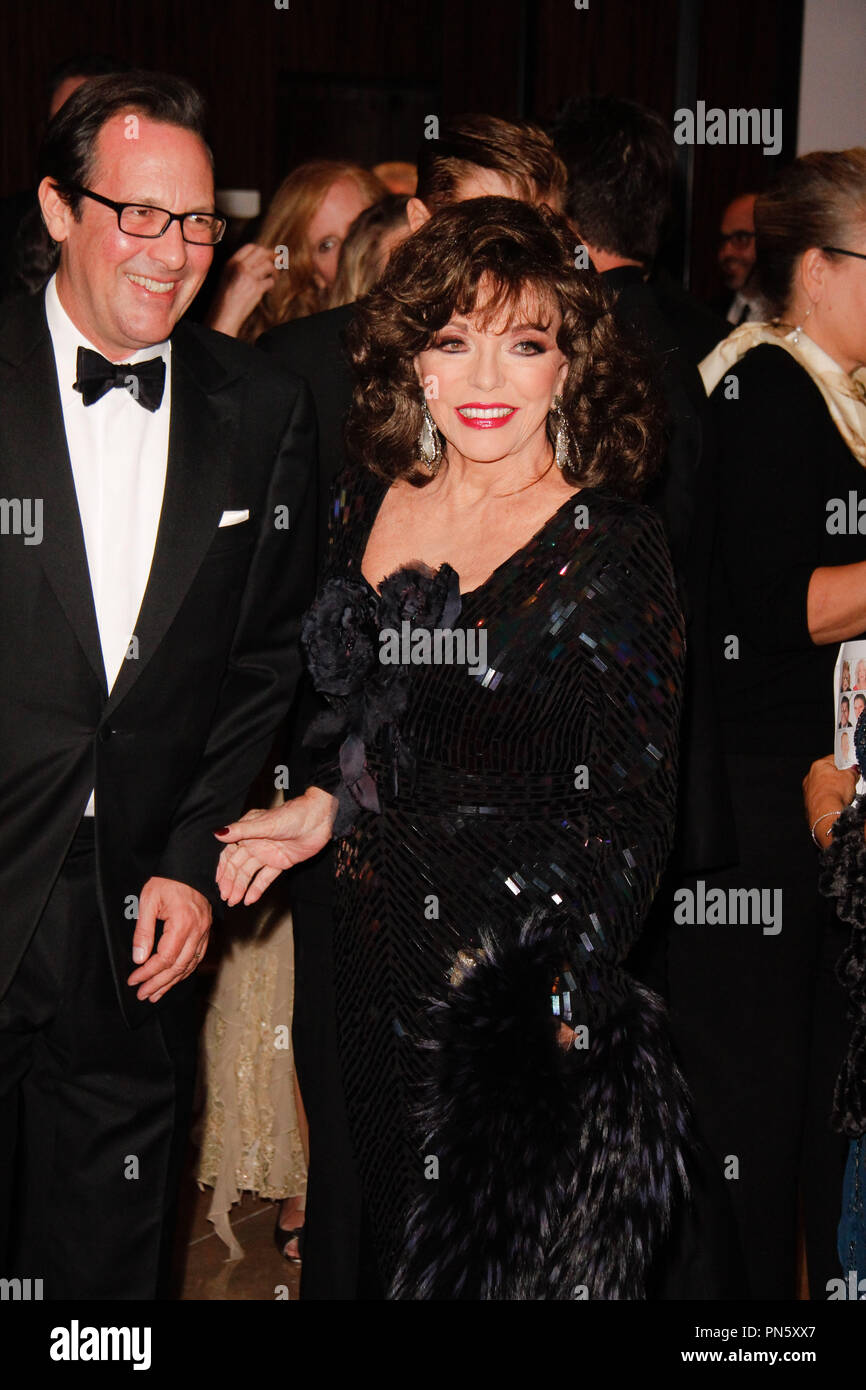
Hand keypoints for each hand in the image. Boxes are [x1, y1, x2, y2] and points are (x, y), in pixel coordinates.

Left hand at [127, 877, 212, 1001]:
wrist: (190, 867)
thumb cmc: (168, 881)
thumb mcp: (148, 901)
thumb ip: (143, 931)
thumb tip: (139, 958)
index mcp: (182, 924)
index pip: (164, 958)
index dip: (148, 973)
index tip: (133, 980)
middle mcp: (197, 931)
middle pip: (178, 967)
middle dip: (159, 983)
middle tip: (143, 994)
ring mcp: (204, 932)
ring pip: (189, 965)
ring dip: (172, 982)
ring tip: (156, 994)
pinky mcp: (206, 931)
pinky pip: (197, 957)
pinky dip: (184, 971)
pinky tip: (174, 978)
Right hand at [205, 243, 275, 336]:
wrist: (224, 314)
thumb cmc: (225, 298)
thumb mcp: (228, 276)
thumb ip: (241, 266)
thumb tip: (261, 259)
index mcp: (231, 262)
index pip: (250, 247)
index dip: (263, 250)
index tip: (269, 254)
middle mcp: (240, 266)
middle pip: (262, 252)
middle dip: (272, 256)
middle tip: (278, 262)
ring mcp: (248, 276)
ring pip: (268, 265)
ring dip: (274, 272)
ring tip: (274, 278)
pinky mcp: (256, 288)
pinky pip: (270, 281)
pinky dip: (272, 285)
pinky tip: (268, 290)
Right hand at [214, 786, 338, 906]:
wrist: (318, 820)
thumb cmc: (293, 815)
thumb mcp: (265, 823)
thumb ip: (241, 831)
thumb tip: (218, 833)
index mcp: (248, 831)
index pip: (230, 853)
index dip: (223, 869)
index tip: (218, 883)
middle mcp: (255, 843)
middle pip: (238, 866)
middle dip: (231, 882)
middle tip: (226, 897)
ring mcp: (268, 853)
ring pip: (250, 873)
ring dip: (242, 887)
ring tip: (234, 901)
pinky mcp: (281, 862)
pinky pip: (266, 877)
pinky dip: (257, 888)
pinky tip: (250, 899)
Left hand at [803, 753, 857, 848]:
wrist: (827, 812)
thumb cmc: (835, 793)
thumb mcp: (850, 777)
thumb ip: (852, 771)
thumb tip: (853, 770)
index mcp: (818, 765)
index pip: (833, 759)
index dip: (844, 763)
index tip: (850, 769)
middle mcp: (810, 776)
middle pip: (828, 774)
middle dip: (839, 778)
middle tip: (848, 783)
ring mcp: (808, 790)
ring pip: (824, 787)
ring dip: (833, 790)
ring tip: (843, 795)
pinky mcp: (809, 802)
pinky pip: (822, 798)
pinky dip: (828, 800)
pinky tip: (836, 802)